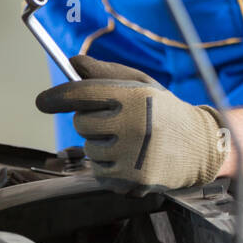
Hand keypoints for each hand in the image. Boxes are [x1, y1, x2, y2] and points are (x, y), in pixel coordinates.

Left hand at [35, 56, 227, 194]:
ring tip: (128, 140)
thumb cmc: (164, 111)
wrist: (199, 147)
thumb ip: (105, 74)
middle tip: (117, 119)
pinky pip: (98, 172)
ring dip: (100, 144)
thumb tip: (72, 63)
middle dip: (91, 120)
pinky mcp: (131, 180)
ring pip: (89, 149)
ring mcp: (131, 156)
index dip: (57, 97)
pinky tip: (129, 157)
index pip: (83, 94)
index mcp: (134, 96)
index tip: (43, 101)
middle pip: (81, 123)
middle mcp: (133, 125)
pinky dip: (107, 166)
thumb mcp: (140, 85)